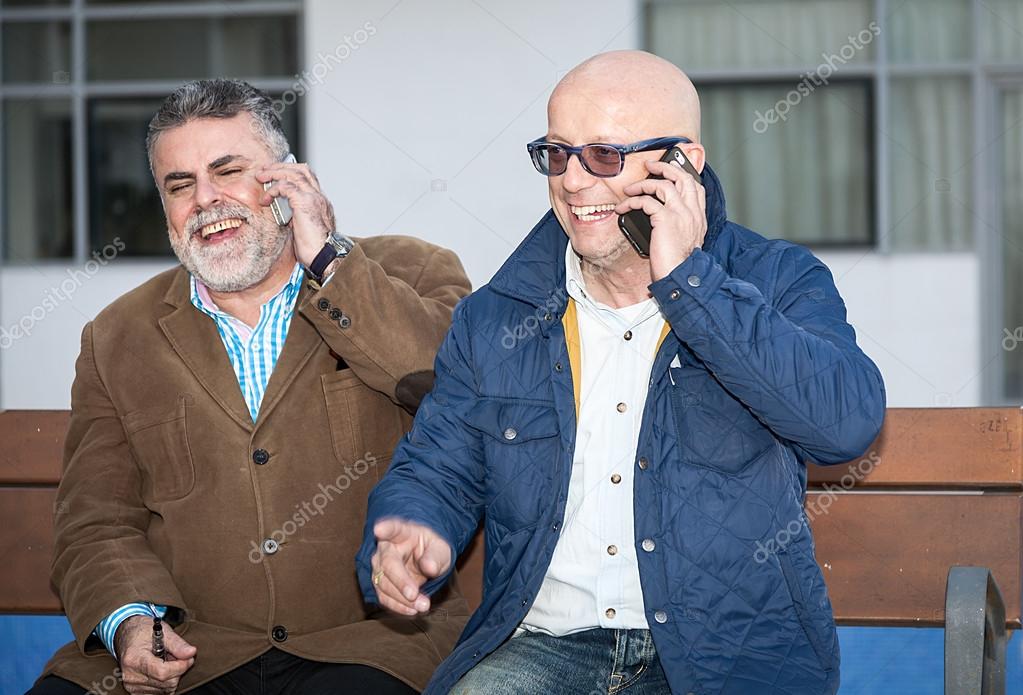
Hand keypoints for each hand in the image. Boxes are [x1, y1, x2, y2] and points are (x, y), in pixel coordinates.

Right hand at [114, 615, 196, 694]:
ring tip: (166, 661)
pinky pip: (159, 693)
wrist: (128, 637)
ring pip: (165, 689)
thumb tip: (191, 653)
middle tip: (176, 657)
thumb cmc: (143, 632)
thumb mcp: (162, 631)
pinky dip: (165, 683)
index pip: (163, 672)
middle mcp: (130, 675)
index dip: (180, 666)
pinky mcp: (134, 691)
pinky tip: (161, 671)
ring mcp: (131, 685)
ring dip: (172, 677)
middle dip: (178, 670)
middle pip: (166, 683)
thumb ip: (178, 644)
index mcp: (135, 659)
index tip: (188, 658)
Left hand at [256, 161, 336, 266]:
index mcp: (321, 203)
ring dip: (274, 173)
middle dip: (281, 167)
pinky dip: (273, 189)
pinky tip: (266, 198)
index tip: (276, 175)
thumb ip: (296, 218)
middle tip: (265, 170)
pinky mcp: (304, 202)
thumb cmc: (315, 251)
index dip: (292, 173)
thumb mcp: (305, 230)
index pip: (308, 179)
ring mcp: (313, 198)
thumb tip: (284, 215)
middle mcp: (319, 197)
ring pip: (293, 173)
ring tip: (261, 177)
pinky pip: (286, 186)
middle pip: (302, 170)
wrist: (325, 257)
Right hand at [370, 518, 451, 615]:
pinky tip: (412, 611)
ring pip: (383, 584)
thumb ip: (436, 556)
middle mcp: (386, 548)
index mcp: (402, 532)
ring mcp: (380, 566)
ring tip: (423, 606)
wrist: (425, 560)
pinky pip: (384, 597)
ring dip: (401, 598)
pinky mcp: (380, 583)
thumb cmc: (432, 550)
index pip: (393, 528)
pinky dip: (398, 606)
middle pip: (387, 564)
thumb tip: (430, 567)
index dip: (386, 529)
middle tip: (415, 595)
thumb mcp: (441, 549)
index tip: (379, 530)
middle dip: (400, 581)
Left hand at [615, 158, 706, 282]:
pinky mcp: (666, 219)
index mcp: (699, 217)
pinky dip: (632, 202)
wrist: (680, 276)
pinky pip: (646, 201)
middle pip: (682, 177)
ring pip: (663, 185)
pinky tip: (623, 207)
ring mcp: (681, 213)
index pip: (696, 187)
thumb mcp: (685, 242)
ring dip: (643, 184)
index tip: (670, 171)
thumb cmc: (679, 264)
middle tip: (650, 165)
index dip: (683, 175)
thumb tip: (660, 218)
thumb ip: (680, 226)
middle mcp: (693, 211)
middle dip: (665, 167)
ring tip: (629, 189)